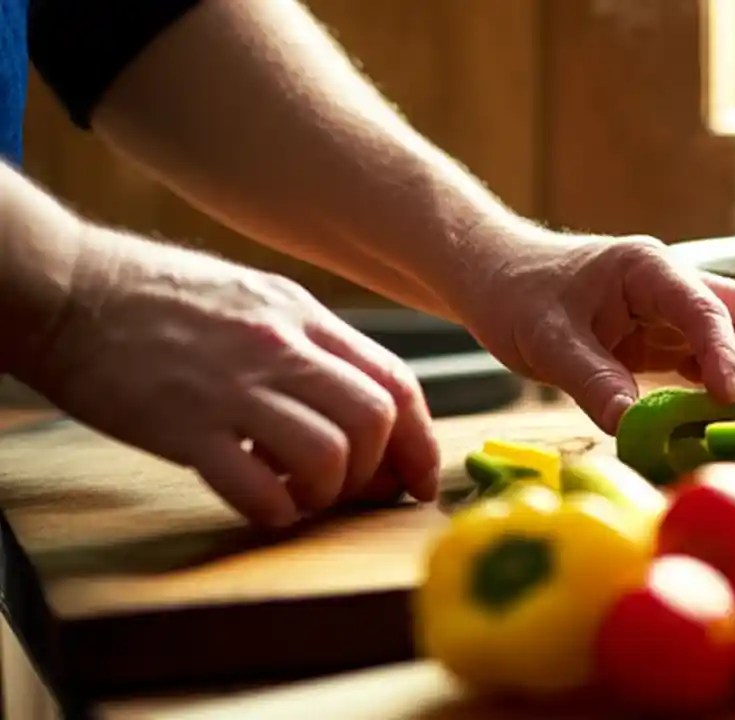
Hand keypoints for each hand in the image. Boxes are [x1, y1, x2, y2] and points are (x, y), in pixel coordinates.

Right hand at [27, 226, 438, 527]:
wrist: (69, 292)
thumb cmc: (161, 300)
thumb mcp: (256, 300)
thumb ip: (311, 347)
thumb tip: (364, 406)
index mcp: (304, 317)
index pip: (396, 381)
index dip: (422, 440)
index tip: (421, 479)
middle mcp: (282, 348)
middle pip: (375, 420)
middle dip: (376, 470)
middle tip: (348, 489)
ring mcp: (236, 387)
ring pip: (330, 456)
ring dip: (326, 493)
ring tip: (298, 494)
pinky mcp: (186, 427)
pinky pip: (259, 489)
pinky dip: (276, 512)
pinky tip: (262, 504)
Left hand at [455, 231, 734, 432]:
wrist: (496, 279)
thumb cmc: (516, 296)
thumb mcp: (546, 341)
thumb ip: (593, 380)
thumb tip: (633, 427)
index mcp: (648, 268)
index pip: (704, 309)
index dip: (726, 355)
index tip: (734, 400)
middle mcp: (672, 283)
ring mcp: (671, 310)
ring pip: (734, 338)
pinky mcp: (663, 338)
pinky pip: (705, 362)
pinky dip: (721, 391)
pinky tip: (725, 424)